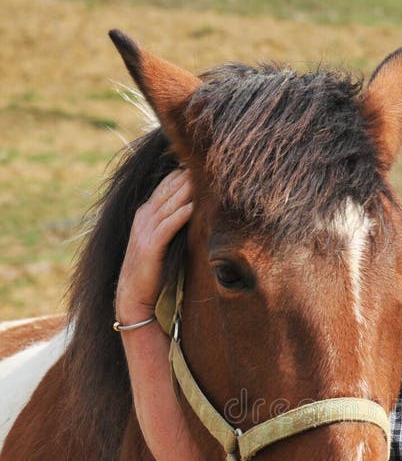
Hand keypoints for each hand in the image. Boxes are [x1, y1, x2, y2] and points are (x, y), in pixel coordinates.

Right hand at [115, 168, 192, 323]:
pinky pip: (168, 226)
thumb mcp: (161, 242)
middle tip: (207, 162)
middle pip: (168, 189)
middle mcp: (143, 218)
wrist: (134, 297)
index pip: (165, 186)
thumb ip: (172, 225)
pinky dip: (181, 215)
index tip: (202, 162)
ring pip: (169, 204)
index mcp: (145, 214)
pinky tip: (195, 207)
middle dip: (187, 176)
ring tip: (204, 178)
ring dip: (186, 190)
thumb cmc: (152, 272)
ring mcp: (145, 231)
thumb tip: (194, 212)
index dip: (182, 174)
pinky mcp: (150, 246)